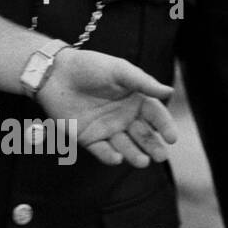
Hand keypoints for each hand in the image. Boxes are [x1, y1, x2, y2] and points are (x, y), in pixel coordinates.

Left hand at [37, 48, 178, 166]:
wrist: (55, 72)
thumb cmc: (88, 67)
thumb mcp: (118, 69)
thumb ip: (142, 81)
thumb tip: (169, 91)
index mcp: (135, 100)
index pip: (156, 115)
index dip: (165, 126)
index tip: (172, 138)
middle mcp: (124, 117)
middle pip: (144, 135)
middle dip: (153, 146)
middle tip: (160, 156)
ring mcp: (107, 128)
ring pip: (125, 146)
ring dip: (134, 154)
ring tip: (142, 161)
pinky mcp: (88, 137)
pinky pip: (102, 150)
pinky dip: (109, 156)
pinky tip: (116, 158)